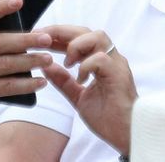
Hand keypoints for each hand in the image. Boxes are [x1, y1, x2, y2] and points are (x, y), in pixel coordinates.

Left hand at [38, 25, 136, 156]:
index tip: (38, 37)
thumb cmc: (108, 116)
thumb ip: (64, 81)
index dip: (58, 35)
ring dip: (76, 45)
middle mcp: (109, 57)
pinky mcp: (119, 73)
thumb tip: (47, 67)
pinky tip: (80, 79)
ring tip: (67, 62)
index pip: (78, 38)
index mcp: (100, 61)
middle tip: (41, 39)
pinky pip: (101, 58)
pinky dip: (86, 65)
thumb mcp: (78, 96)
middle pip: (85, 31)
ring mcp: (115, 63)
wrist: (126, 132)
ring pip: (97, 36)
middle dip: (61, 32)